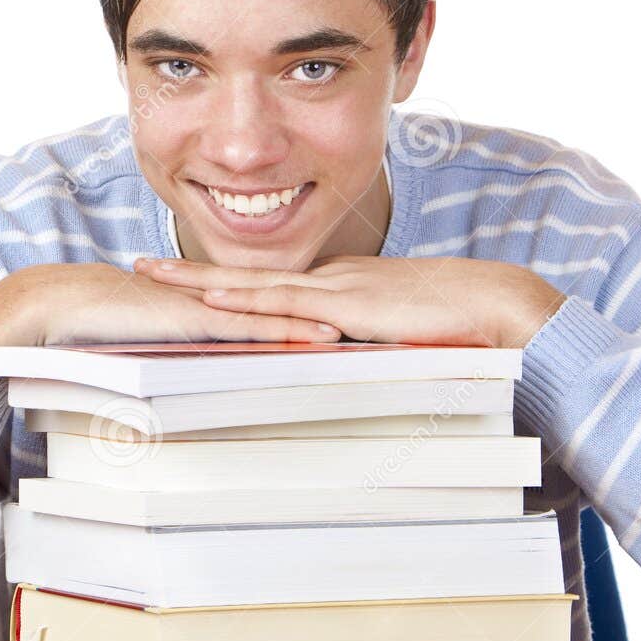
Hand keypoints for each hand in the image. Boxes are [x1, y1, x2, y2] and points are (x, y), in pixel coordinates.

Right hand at [0, 262, 342, 350]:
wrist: (60, 305)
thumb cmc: (96, 324)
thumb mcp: (151, 338)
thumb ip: (178, 347)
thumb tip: (193, 369)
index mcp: (210, 301)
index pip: (270, 302)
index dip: (312, 305)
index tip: (352, 315)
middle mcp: (217, 298)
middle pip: (287, 301)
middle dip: (334, 308)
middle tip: (383, 316)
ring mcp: (211, 306)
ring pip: (281, 310)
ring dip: (325, 318)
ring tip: (371, 325)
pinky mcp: (199, 320)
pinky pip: (253, 327)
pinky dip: (289, 331)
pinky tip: (320, 338)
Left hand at [131, 255, 564, 347]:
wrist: (498, 304)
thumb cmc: (463, 326)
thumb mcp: (405, 342)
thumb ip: (373, 354)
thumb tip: (353, 375)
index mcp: (344, 289)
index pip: (272, 287)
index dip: (226, 284)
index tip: (185, 284)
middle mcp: (331, 281)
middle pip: (247, 277)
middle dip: (191, 273)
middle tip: (141, 265)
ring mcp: (336, 289)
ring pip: (252, 284)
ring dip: (198, 280)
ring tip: (151, 274)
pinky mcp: (348, 305)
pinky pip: (285, 304)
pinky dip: (244, 300)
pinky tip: (209, 298)